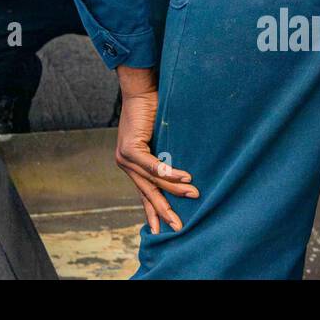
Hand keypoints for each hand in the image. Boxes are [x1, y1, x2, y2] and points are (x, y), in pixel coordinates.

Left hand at [114, 64, 197, 233]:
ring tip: (194, 196)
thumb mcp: (160, 139)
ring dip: (175, 190)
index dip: (152, 211)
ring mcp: (125, 157)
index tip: (158, 231)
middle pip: (148, 193)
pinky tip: (185, 179)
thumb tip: (187, 175)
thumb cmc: (152, 110)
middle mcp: (125, 163)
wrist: (141, 89)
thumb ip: (166, 158)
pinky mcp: (130, 148)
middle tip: (178, 228)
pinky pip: (153, 167)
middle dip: (164, 211)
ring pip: (152, 182)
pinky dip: (169, 173)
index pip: (144, 192)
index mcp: (131, 163)